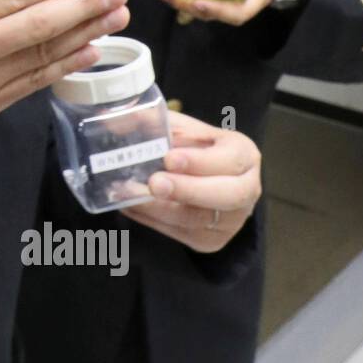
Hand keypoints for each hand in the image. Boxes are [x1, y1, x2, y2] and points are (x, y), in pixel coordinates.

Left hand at [120, 112, 260, 251]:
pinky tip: (129, 205)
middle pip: (227, 196)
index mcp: (243, 155)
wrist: (206, 179)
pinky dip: (150, 219)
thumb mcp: (180, 128)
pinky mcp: (209, 240)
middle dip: (187, 190)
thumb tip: (116, 122)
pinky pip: (179, 233)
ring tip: (128, 194)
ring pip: (197, 220)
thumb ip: (153, 121)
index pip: (230, 161)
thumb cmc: (193, 149)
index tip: (169, 158)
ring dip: (158, 208)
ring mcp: (230, 220)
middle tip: (154, 183)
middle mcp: (246, 190)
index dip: (199, 162)